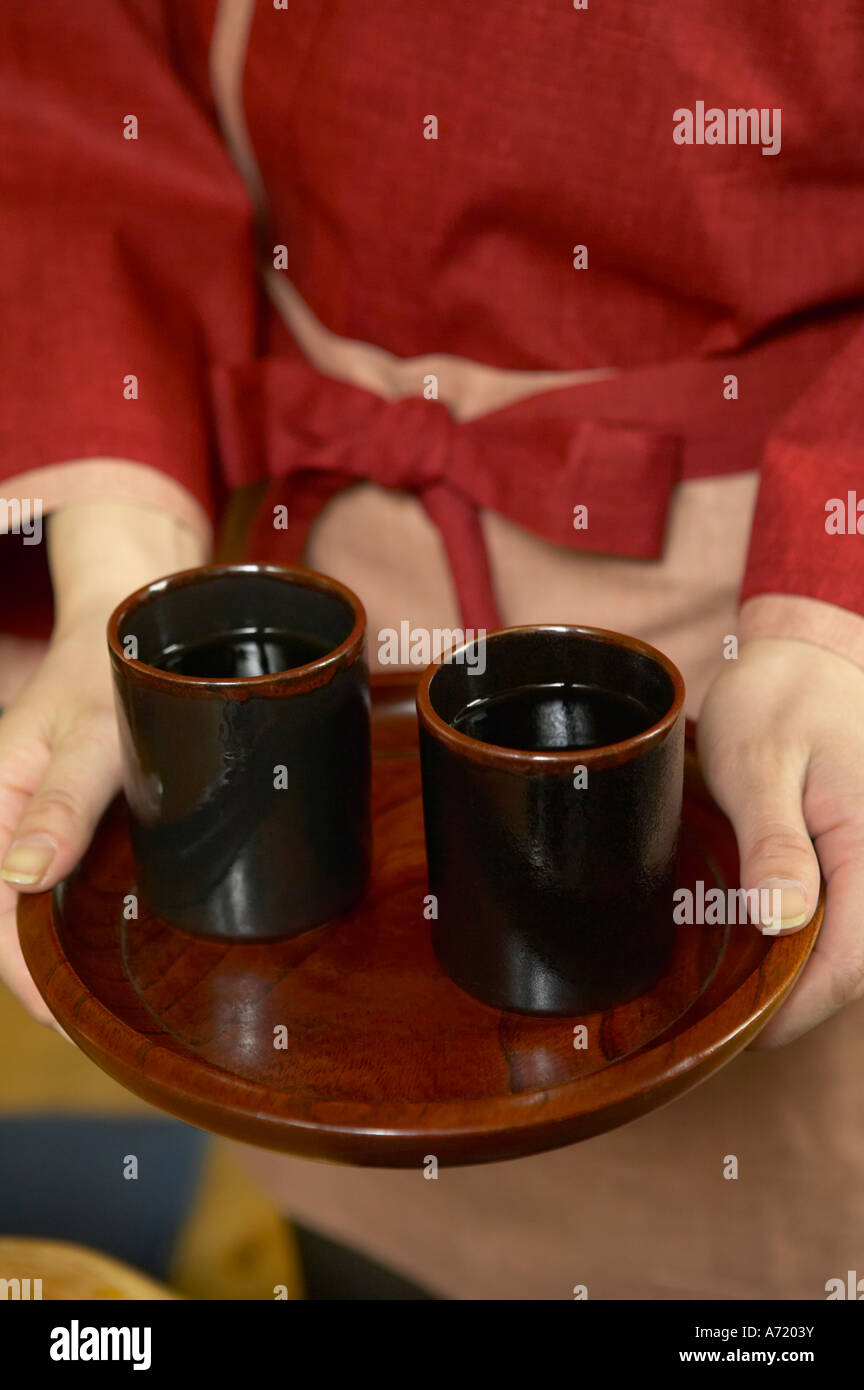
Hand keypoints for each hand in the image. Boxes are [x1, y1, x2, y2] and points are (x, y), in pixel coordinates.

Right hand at [0, 499, 205, 1028]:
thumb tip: (22, 879)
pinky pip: (42, 881)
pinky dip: (61, 919)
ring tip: (95, 1003)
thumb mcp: (94, 736)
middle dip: (37, 979)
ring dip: (48, 954)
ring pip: (21, 905)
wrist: (122, 622)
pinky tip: (94, 943)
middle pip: (3, 920)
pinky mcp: (50, 817)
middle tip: (91, 1028)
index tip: (67, 1020)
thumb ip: (62, 804)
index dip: (25, 976)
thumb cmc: (108, 672)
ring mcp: (23, 820)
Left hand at [698, 636, 863, 1046]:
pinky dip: (816, 936)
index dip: (798, 1008)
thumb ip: (775, 842)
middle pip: (858, 963)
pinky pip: (854, 914)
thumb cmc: (779, 700)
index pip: (852, 960)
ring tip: (742, 978)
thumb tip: (781, 923)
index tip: (744, 1031)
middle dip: (798, 999)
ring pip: (858, 944)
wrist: (811, 657)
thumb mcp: (758, 763)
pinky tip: (769, 937)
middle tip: (728, 1009)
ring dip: (808, 970)